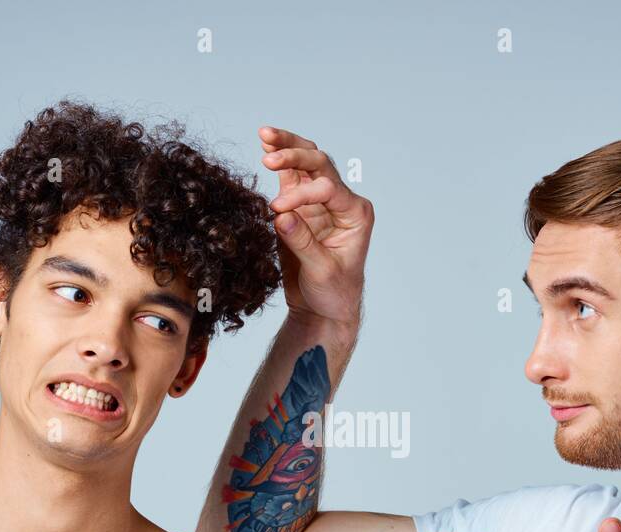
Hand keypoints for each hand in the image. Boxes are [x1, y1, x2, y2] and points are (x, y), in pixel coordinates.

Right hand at [260, 126, 372, 326]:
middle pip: (319, 165)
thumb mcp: (321, 271)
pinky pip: (290, 177)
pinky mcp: (300, 205)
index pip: (328, 189)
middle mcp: (340, 201)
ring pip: (305, 163)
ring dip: (286, 147)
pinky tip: (265, 143)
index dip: (302, 195)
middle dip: (295, 156)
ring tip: (265, 134)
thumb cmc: (334, 292)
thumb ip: (303, 243)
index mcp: (355, 213)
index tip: (279, 210)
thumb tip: (281, 216)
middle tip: (270, 156)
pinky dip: (279, 160)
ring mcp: (319, 201)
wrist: (324, 308)